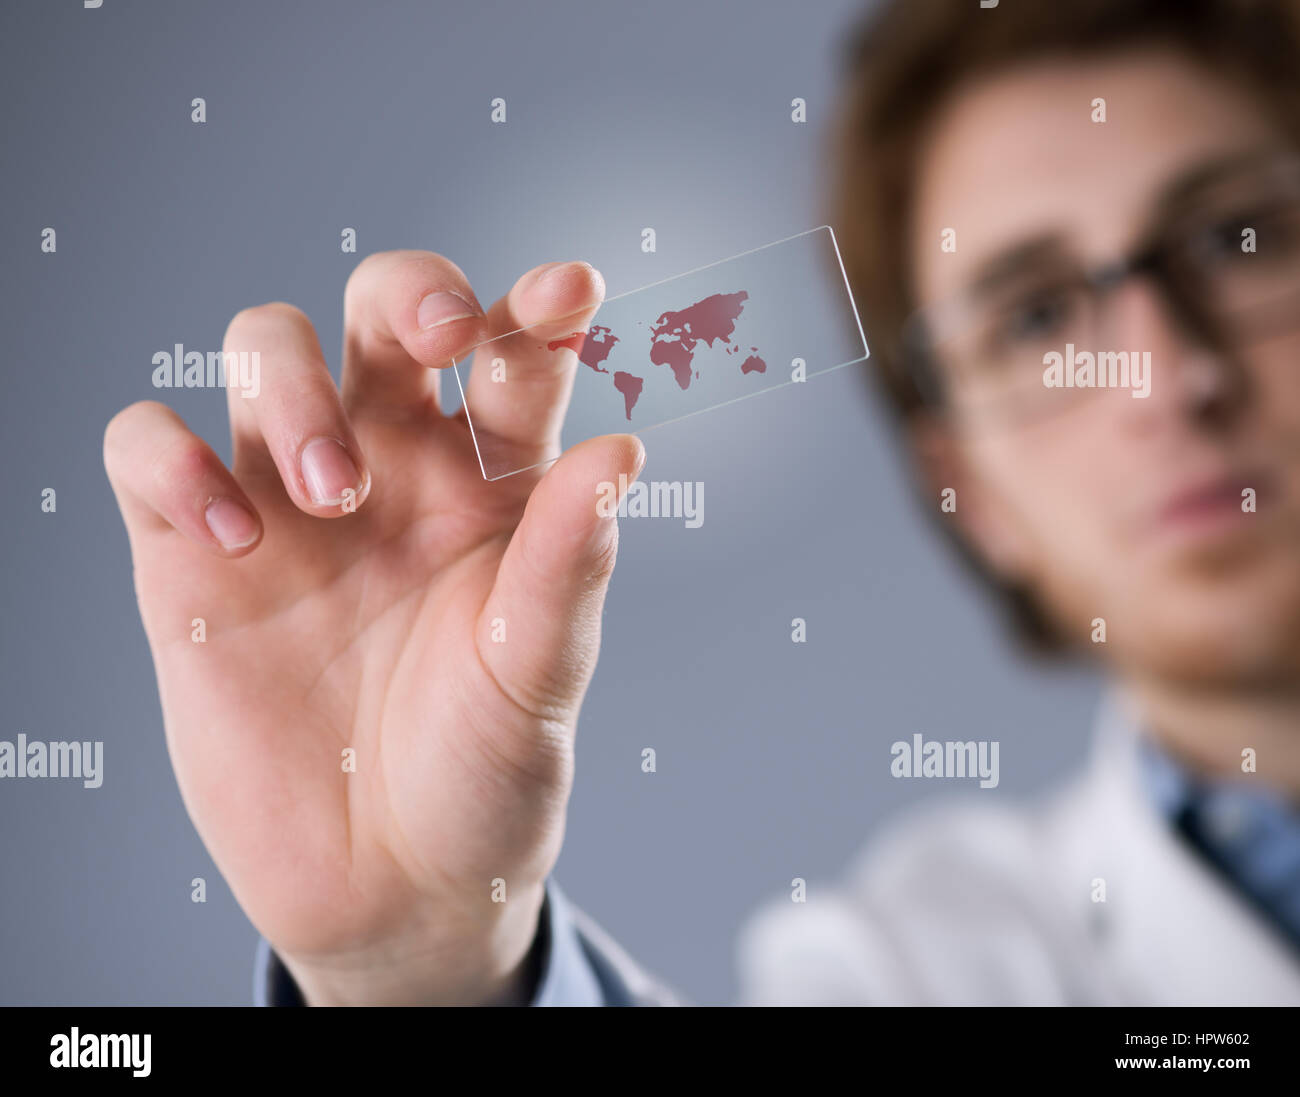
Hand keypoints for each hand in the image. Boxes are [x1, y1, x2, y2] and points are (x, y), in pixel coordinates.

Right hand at [104, 251, 643, 1004]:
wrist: (390, 881)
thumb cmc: (481, 772)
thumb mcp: (538, 679)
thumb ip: (568, 568)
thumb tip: (622, 449)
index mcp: (489, 484)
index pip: (512, 361)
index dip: (537, 313)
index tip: (569, 292)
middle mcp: (392, 468)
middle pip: (382, 312)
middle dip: (409, 295)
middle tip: (437, 339)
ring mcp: (286, 500)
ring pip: (267, 350)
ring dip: (297, 389)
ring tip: (334, 499)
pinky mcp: (189, 553)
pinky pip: (149, 448)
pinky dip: (173, 460)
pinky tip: (234, 534)